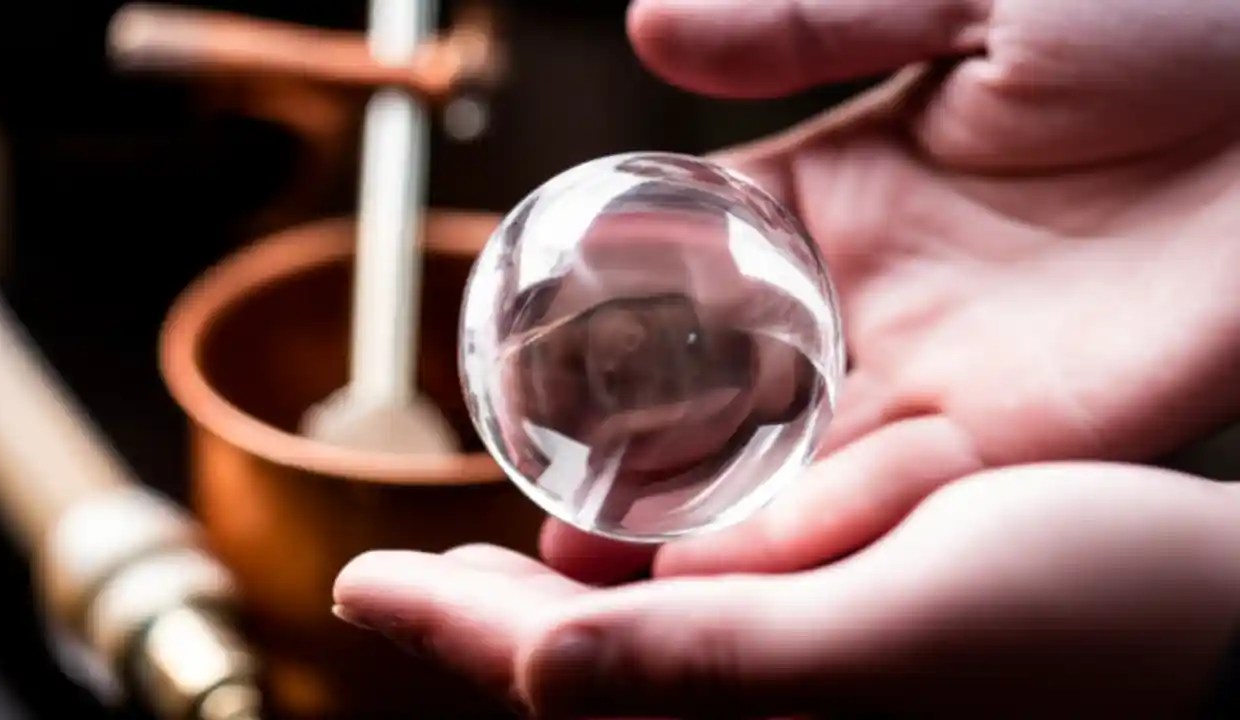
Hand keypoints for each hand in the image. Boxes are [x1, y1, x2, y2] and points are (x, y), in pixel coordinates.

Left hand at [334, 463, 1239, 717]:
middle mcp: (773, 716)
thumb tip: (536, 677)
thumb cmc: (1092, 617)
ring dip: (545, 607)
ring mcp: (806, 688)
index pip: (559, 684)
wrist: (1211, 615)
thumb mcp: (894, 632)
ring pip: (633, 653)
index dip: (446, 631)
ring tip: (474, 565)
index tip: (358, 583)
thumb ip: (715, 665)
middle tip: (393, 576)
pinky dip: (637, 587)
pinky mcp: (846, 647)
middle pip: (581, 675)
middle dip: (476, 624)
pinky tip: (620, 554)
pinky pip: (704, 628)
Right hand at [541, 0, 1239, 582]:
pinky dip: (823, 529)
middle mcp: (877, 296)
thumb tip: (652, 25)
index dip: (612, 321)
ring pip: (805, 465)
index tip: (533, 377)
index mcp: (843, 192)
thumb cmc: (1165, 7)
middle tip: (551, 514)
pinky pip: (910, 492)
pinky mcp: (1031, 430)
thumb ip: (808, 23)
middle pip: (733, 395)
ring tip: (603, 572)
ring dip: (711, 523)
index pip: (698, 266)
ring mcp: (948, 370)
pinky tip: (730, 567)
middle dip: (645, 460)